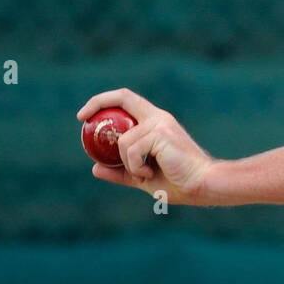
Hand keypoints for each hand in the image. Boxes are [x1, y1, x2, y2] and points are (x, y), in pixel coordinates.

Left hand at [76, 88, 215, 205]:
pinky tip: (150, 173)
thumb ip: (120, 171)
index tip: (84, 116)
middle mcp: (158, 118)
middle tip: (81, 118)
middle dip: (98, 102)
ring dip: (127, 162)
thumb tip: (95, 168)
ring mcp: (160, 124)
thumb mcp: (141, 177)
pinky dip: (135, 167)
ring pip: (123, 140)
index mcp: (156, 123)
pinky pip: (131, 150)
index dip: (104, 102)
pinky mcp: (161, 133)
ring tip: (145, 173)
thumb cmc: (177, 182)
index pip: (128, 101)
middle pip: (124, 98)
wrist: (202, 185)